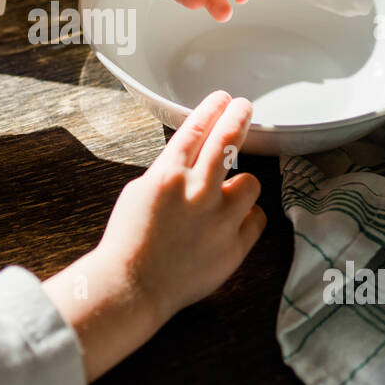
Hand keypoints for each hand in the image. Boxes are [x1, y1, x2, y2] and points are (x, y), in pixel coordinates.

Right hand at [98, 90, 264, 321]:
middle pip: (228, 142)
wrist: (133, 285)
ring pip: (252, 183)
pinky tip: (231, 223)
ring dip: (242, 184)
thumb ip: (168, 174)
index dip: (212, 109)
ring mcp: (219, 219)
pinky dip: (246, 218)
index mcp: (169, 174)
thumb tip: (189, 163)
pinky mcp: (234, 245)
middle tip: (244, 107)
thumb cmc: (129, 241)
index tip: (222, 99)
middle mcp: (197, 190)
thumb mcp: (138, 192)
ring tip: (228, 195)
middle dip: (238, 118)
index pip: (196, 129)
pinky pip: (255, 219)